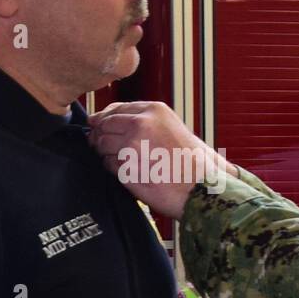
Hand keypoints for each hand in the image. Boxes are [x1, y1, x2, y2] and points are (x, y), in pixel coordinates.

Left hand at [89, 101, 236, 218]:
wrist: (201, 187)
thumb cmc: (191, 161)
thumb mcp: (171, 127)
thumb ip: (145, 120)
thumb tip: (110, 118)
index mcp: (153, 111)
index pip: (114, 110)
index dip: (102, 119)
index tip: (97, 125)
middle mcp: (140, 125)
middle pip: (104, 126)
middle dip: (99, 136)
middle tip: (101, 145)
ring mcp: (131, 147)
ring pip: (102, 146)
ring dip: (105, 153)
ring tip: (124, 161)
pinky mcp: (126, 169)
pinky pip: (108, 165)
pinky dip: (113, 169)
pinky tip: (129, 172)